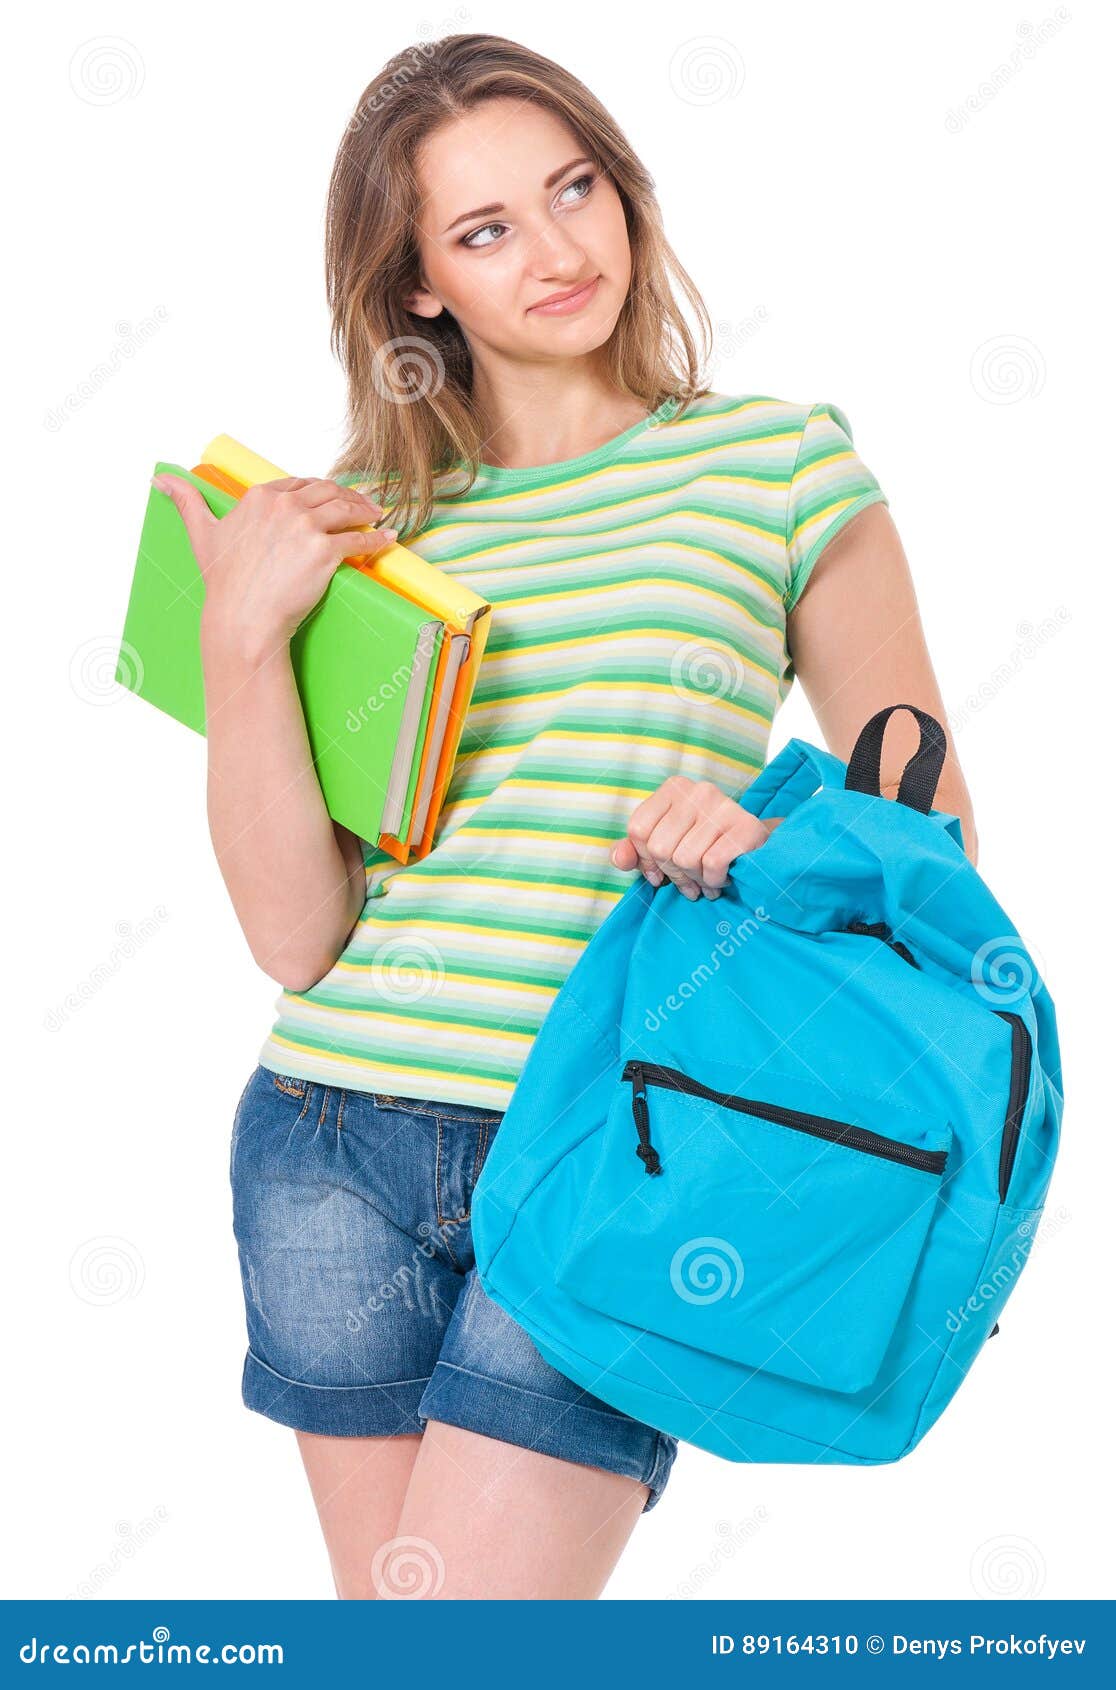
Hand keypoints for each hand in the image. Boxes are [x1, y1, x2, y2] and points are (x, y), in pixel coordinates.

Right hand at [151, 473, 397, 662]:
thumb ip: (186, 501)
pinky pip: (359, 539)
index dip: (317, 490)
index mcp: (260, 497)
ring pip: (346, 509)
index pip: (297, 484)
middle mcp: (284, 505)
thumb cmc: (224, 582)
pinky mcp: (325, 550)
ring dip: (367, 511)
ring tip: (378, 516)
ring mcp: (306, 526)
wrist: (243, 617)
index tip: (330, 496)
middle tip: (365, 505)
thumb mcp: (202, 534)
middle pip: (327, 492)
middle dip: (348, 496)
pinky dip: (377, 539)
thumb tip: (159, 477)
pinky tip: (388, 538)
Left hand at [608, 775, 782, 899]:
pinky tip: (720, 878)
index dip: (645, 859)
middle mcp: (697, 791)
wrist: (754, 848)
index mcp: (673, 788)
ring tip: (705, 879)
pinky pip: (712, 864)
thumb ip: (635, 850)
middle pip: (661, 846)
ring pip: (686, 858)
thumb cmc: (703, 846)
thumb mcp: (664, 844)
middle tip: (688, 880)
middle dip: (673, 873)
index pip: (638, 828)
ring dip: (695, 879)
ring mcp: (723, 806)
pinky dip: (714, 880)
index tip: (659, 872)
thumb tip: (619, 858)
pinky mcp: (745, 827)